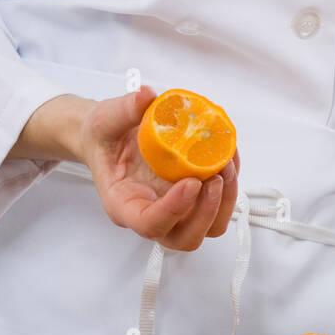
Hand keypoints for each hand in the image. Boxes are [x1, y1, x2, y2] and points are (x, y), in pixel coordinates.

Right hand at [77, 84, 239, 250]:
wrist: (111, 137)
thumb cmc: (104, 136)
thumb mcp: (104, 119)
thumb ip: (124, 110)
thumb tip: (146, 96)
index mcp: (124, 204)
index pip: (150, 224)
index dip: (174, 210)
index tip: (191, 182)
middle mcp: (152, 212)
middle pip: (185, 238)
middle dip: (207, 211)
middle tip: (216, 174)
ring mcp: (175, 208)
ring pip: (208, 227)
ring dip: (224, 200)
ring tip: (226, 163)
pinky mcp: (193, 196)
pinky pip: (218, 202)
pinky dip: (230, 182)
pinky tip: (227, 153)